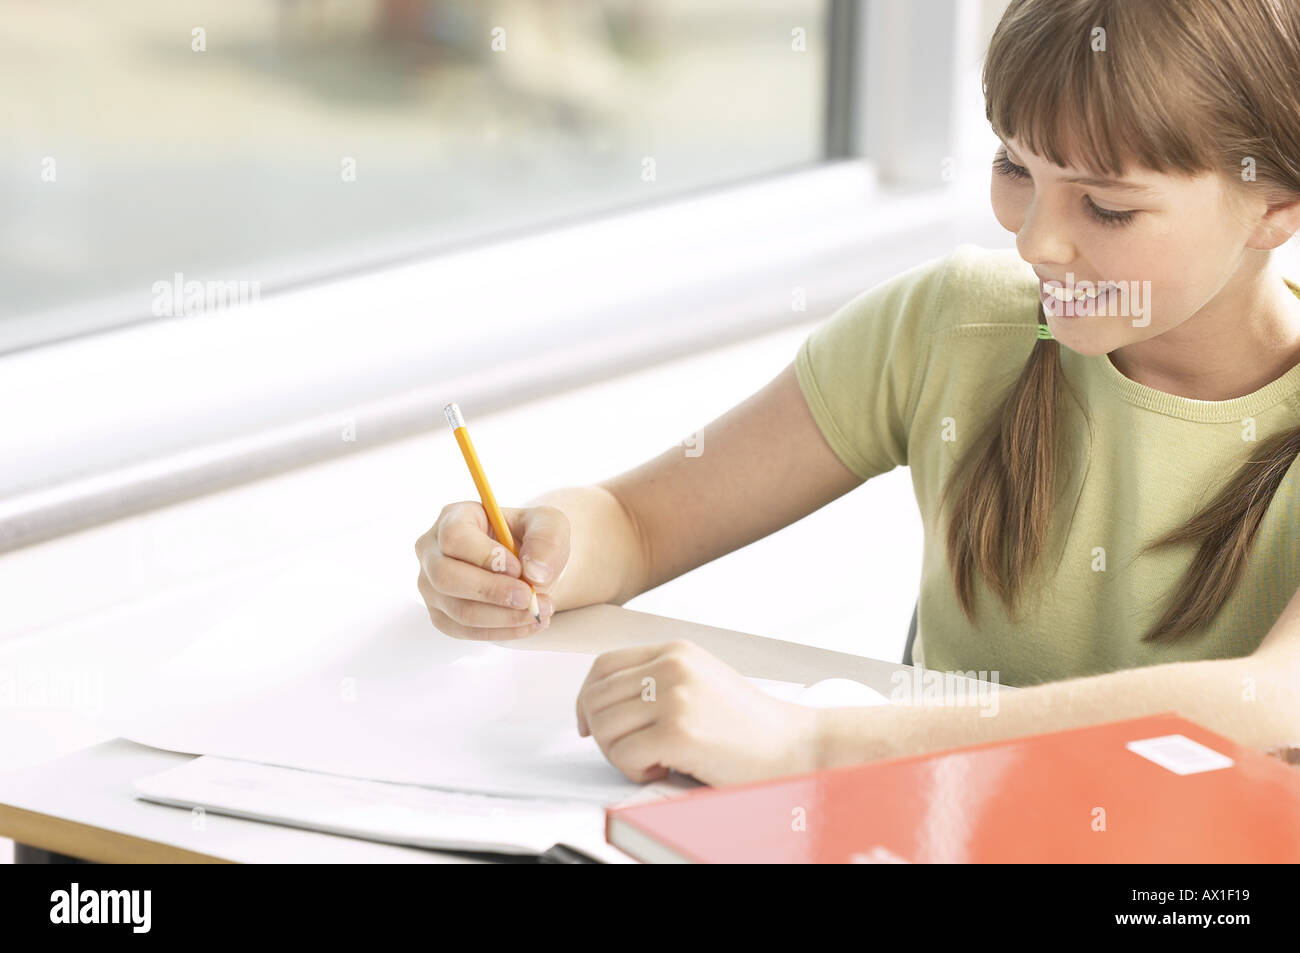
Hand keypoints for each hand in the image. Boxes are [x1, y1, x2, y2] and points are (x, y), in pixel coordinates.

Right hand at [414, 502, 569, 639]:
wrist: (530, 566)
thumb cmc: (533, 538)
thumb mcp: (549, 524)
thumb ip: (546, 540)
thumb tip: (534, 574)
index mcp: (453, 517)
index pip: (454, 536)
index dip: (485, 556)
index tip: (518, 568)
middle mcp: (433, 552)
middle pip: (445, 577)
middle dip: (491, 592)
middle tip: (529, 598)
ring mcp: (432, 587)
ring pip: (459, 611)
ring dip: (504, 617)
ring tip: (539, 611)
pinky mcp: (443, 616)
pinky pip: (467, 632)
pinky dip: (502, 631)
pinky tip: (530, 623)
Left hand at [575, 640, 820, 786]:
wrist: (794, 745)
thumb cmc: (749, 725)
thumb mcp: (699, 681)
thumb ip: (657, 680)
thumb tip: (600, 702)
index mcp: (674, 650)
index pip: (603, 666)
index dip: (587, 699)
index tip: (589, 724)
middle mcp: (672, 666)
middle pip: (597, 698)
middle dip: (603, 734)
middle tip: (631, 753)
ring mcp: (675, 697)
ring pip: (604, 728)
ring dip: (620, 755)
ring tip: (654, 761)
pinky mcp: (679, 732)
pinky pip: (624, 755)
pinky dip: (635, 771)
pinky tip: (664, 770)